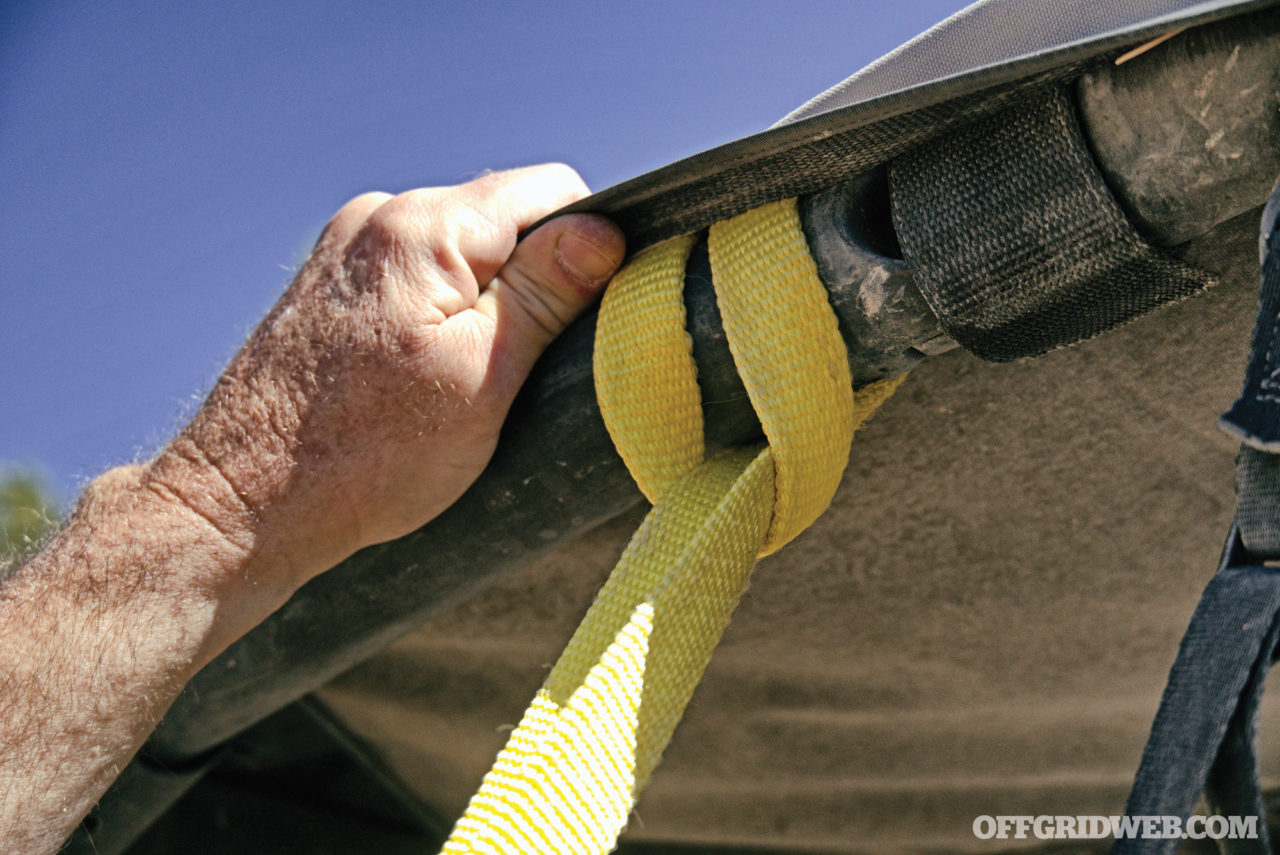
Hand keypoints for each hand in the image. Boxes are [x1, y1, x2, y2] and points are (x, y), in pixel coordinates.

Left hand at [146, 163, 624, 637]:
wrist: (246, 500)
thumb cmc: (368, 454)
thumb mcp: (486, 375)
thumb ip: (546, 292)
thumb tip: (604, 229)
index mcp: (424, 229)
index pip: (550, 191)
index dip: (590, 243)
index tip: (590, 311)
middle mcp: (380, 216)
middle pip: (503, 216)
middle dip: (535, 277)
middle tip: (527, 360)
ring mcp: (349, 245)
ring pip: (461, 248)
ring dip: (486, 298)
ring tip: (471, 375)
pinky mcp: (331, 279)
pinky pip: (417, 271)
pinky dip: (442, 309)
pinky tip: (430, 370)